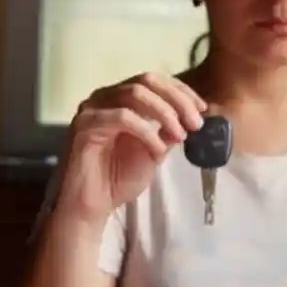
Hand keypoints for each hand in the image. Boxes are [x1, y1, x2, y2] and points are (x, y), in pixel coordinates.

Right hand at [55, 72, 205, 224]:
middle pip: (146, 81)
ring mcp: (92, 109)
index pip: (153, 81)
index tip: (202, 109)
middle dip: (177, 99)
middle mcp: (104, 97)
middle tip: (195, 122)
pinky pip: (121, 117)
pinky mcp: (84, 124)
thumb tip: (191, 115)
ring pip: (135, 93)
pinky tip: (157, 151)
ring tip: (181, 136)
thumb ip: (169, 131)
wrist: (92, 206)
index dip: (181, 91)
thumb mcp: (154, 151)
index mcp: (120, 99)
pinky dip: (146, 131)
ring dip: (165, 113)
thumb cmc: (118, 179)